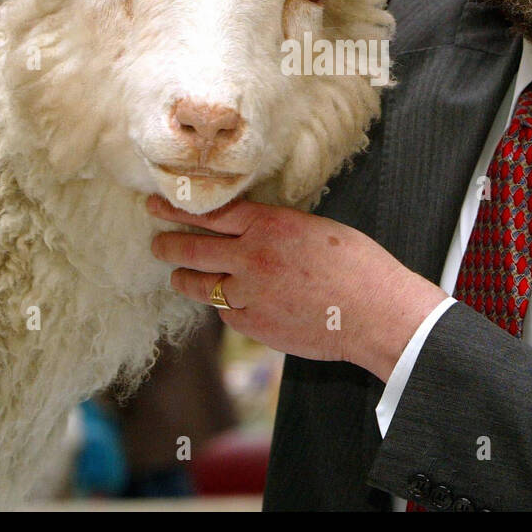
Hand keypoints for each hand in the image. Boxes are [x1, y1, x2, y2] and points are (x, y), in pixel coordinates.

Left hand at [150, 195, 446, 381]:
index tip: (158, 206)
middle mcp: (252, 256)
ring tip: (175, 274)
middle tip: (156, 240)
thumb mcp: (316, 230)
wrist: (375, 313)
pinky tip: (225, 302)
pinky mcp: (254, 325)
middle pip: (193, 247)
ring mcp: (249, 293)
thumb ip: (279, 229)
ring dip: (184, 278)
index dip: (179, 209)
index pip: (212, 212)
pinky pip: (225, 312)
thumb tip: (257, 231)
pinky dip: (223, 306)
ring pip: (199, 285)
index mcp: (270, 224)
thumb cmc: (359, 267)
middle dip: (168, 243)